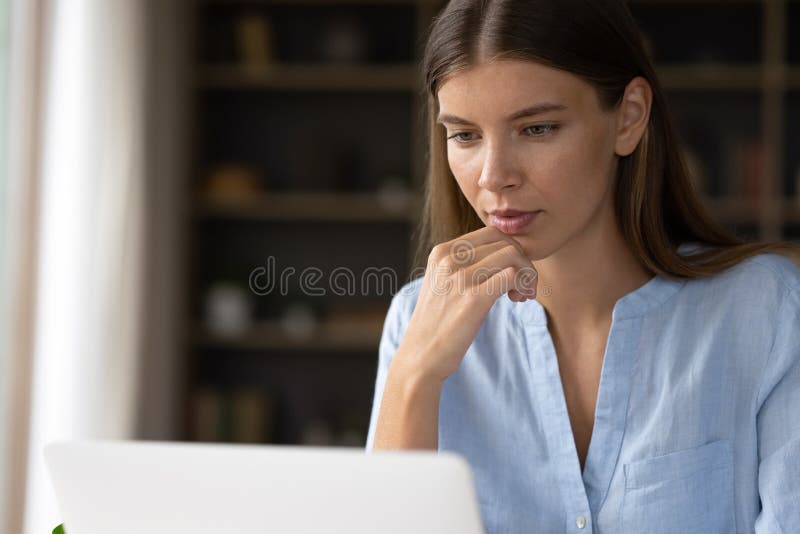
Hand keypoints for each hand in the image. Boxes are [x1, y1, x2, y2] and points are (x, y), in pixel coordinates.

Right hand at [393, 226, 537, 383]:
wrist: (421, 357)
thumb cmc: (438, 324)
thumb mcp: (444, 284)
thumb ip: (466, 265)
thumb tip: (505, 254)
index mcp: (441, 252)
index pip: (492, 233)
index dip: (512, 250)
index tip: (512, 274)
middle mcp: (448, 259)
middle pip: (506, 241)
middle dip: (523, 262)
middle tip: (521, 287)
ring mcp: (459, 277)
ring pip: (513, 254)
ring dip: (527, 274)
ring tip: (521, 295)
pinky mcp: (472, 298)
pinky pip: (512, 275)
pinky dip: (524, 284)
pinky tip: (517, 300)